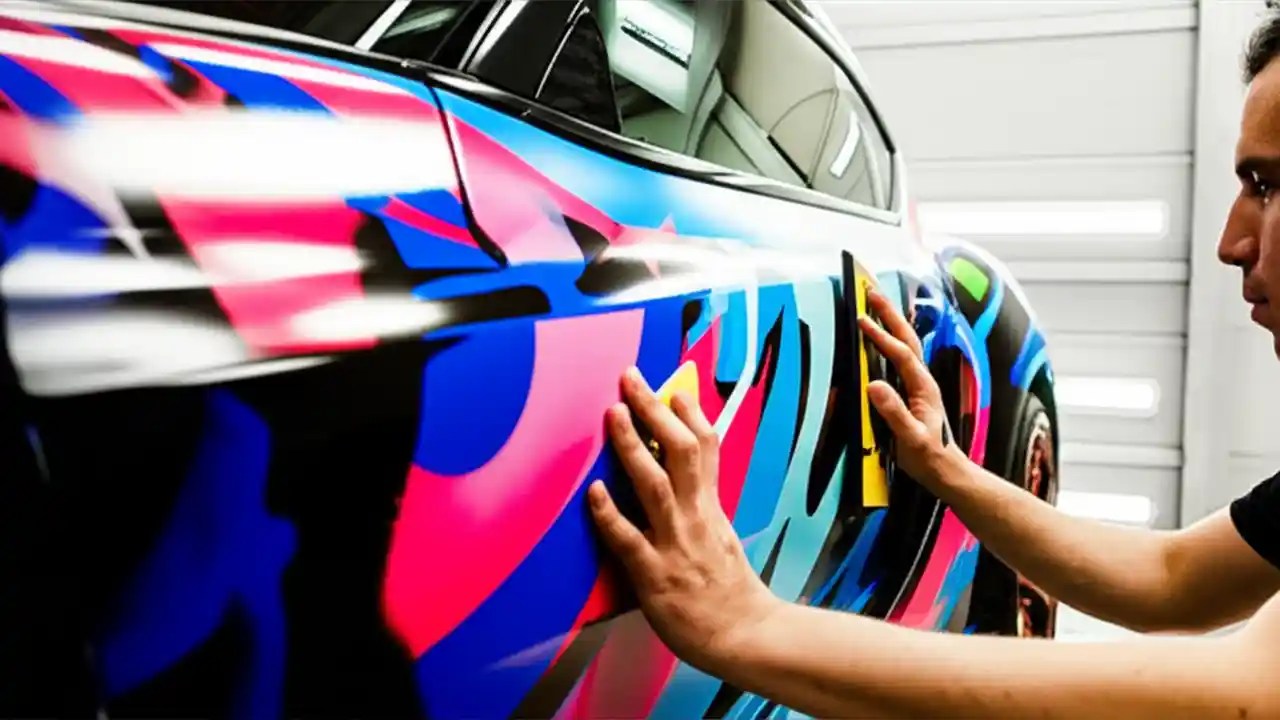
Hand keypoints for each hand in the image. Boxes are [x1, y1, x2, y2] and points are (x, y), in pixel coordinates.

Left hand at [587, 367, 781, 669]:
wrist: (746, 635)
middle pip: (680, 451)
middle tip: (630, 378)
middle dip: (654, 410)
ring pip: (654, 485)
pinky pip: (629, 540)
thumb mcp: (722, 534)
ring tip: (614, 414)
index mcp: (711, 506)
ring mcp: (675, 544)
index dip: (689, 412)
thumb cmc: (730, 590)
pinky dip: (610, 514)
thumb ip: (704, 504)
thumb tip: (689, 476)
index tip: (673, 385)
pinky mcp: (655, 576)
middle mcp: (695, 516)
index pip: (705, 447)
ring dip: (633, 446)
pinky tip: (594, 491)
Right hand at [857, 289, 960, 485]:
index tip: (861, 320)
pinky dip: (892, 338)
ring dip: (892, 321)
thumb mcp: (909, 438)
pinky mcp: (913, 390)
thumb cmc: (928, 457)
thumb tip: (873, 385)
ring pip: (906, 343)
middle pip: (907, 338)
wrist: (945, 470)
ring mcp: (919, 384)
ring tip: (875, 303)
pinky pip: (902, 356)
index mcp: (923, 388)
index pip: (900, 354)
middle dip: (889, 314)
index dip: (881, 336)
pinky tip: (884, 334)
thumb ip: (893, 412)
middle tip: (871, 291)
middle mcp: (923, 380)